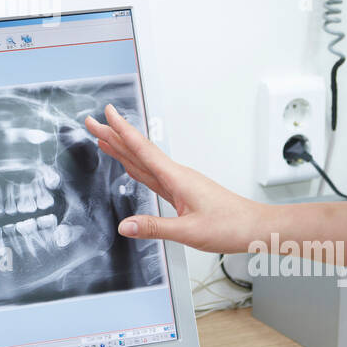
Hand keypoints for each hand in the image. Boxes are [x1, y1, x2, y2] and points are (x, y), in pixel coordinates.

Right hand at [84, 103, 255, 253]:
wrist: (254, 227)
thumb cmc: (230, 226)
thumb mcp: (188, 232)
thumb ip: (154, 228)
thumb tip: (125, 226)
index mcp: (176, 178)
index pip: (143, 150)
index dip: (122, 131)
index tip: (106, 114)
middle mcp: (176, 175)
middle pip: (138, 151)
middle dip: (113, 136)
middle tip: (92, 123)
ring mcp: (179, 183)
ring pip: (143, 162)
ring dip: (122, 149)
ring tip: (104, 139)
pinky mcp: (181, 192)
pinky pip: (152, 175)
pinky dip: (136, 167)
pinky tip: (129, 165)